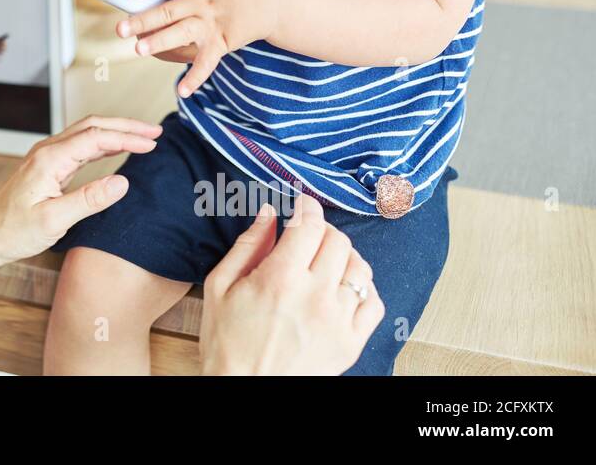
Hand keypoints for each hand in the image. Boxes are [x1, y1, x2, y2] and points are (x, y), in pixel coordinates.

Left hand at [0, 115, 160, 263]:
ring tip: (143, 136)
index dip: (127, 137)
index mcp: (50, 159)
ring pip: (87, 132)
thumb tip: (122, 182)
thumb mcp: (54, 220)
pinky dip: (102, 143)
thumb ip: (89, 200)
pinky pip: (80, 145)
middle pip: (93, 126)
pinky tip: (115, 148)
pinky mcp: (48, 166)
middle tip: (155, 131)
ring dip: (116, 131)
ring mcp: (47, 156)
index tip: (152, 142)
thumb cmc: (14, 230)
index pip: (97, 138)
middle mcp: (48, 151)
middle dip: (126, 126)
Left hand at [116, 0, 281, 96]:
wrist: (278, 0)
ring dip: (160, 43)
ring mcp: (213, 23)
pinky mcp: (223, 42)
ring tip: (137, 50)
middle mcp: (204, 2)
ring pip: (182, 35)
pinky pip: (207, 62)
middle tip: (119, 28)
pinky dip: (195, 77)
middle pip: (170, 11)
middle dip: (144, 20)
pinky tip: (180, 90)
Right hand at [199, 194, 383, 374]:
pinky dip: (365, 290)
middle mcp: (315, 296)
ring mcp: (338, 321)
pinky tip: (346, 289)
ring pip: (360, 269)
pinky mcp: (351, 343)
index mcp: (280, 278)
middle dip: (323, 230)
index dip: (307, 207)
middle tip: (309, 234)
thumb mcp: (220, 286)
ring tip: (328, 260)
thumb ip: (247, 246)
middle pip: (337, 242)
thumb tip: (268, 214)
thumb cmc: (227, 342)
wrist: (242, 391)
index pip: (309, 225)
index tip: (303, 204)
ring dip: (345, 256)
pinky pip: (375, 304)